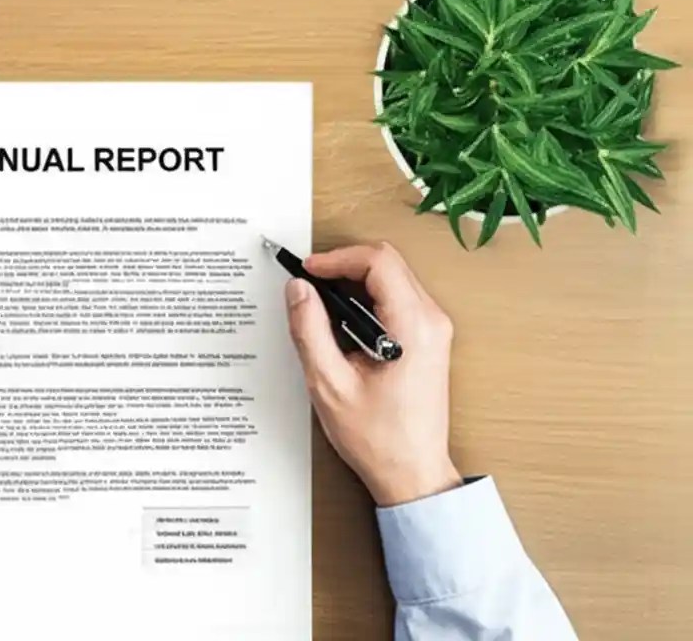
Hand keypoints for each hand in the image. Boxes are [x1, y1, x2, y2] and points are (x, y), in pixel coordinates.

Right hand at [285, 242, 461, 506]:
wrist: (412, 472)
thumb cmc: (379, 438)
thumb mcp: (330, 384)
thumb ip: (310, 330)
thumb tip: (298, 291)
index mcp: (413, 326)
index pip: (378, 262)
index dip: (336, 259)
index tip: (307, 271)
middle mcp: (431, 320)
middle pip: (386, 263)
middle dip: (342, 267)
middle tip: (308, 286)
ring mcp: (433, 329)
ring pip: (391, 278)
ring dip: (353, 283)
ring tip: (320, 309)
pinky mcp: (427, 338)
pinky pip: (396, 299)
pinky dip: (365, 300)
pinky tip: (341, 326)